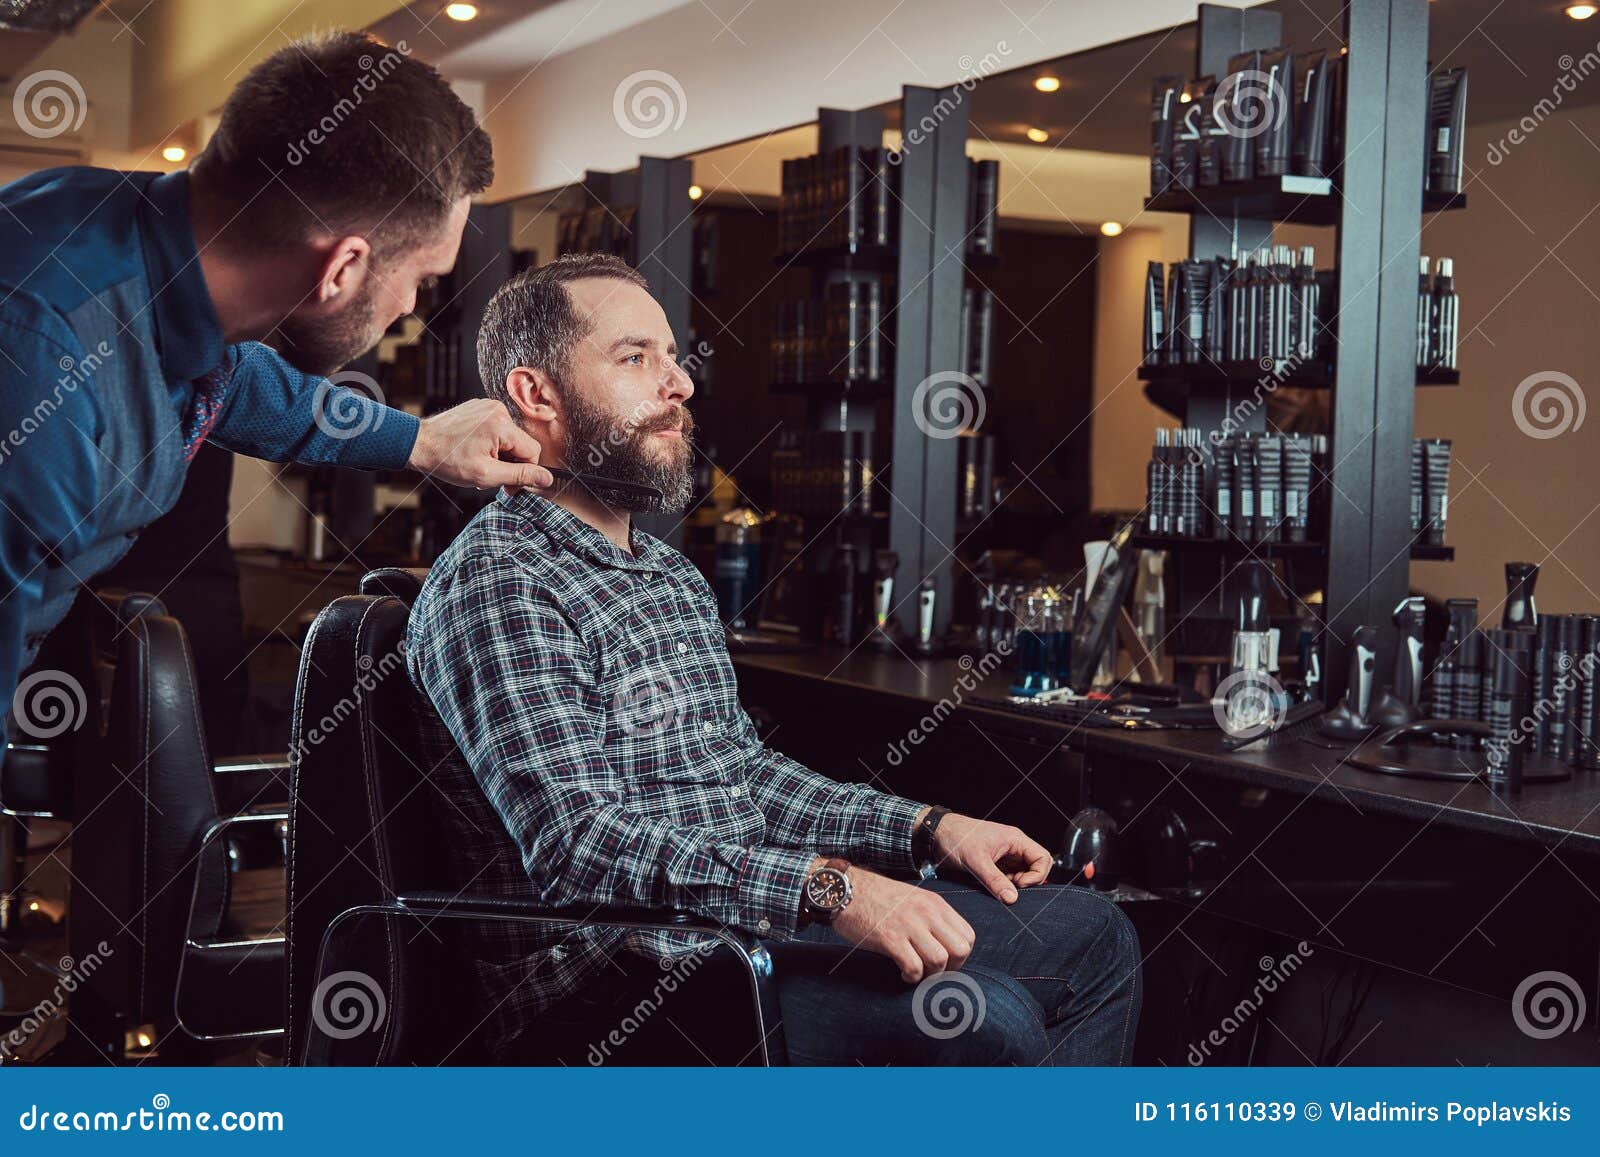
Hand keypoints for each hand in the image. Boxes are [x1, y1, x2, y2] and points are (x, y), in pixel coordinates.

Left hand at [407, 399, 554, 489]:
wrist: (419, 443)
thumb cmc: (448, 460)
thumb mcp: (486, 475)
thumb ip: (520, 476)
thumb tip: (547, 478)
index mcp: (502, 425)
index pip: (532, 451)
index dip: (525, 472)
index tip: (509, 485)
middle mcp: (498, 410)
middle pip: (521, 443)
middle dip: (510, 462)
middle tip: (490, 476)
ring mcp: (488, 406)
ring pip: (510, 437)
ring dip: (501, 453)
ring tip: (480, 462)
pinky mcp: (480, 407)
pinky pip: (498, 428)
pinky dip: (492, 442)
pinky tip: (476, 450)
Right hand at [831, 865, 974, 982]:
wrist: (845, 889)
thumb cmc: (877, 898)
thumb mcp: (913, 900)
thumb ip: (932, 919)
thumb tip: (945, 948)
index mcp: (936, 904)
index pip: (968, 936)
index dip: (961, 956)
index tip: (946, 963)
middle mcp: (927, 913)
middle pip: (961, 950)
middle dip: (951, 968)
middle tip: (933, 972)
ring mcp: (909, 925)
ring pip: (940, 960)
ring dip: (930, 975)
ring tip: (916, 972)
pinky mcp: (890, 938)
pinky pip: (913, 967)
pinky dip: (911, 977)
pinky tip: (901, 972)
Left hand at [931, 813, 1052, 904]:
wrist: (937, 834)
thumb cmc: (956, 838)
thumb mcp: (975, 860)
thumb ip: (994, 880)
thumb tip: (1012, 899)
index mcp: (1015, 840)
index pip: (1043, 858)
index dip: (1036, 875)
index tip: (1019, 885)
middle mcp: (1013, 848)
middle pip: (1036, 868)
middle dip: (1027, 883)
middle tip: (1009, 889)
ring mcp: (1005, 857)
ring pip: (1022, 876)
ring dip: (1014, 886)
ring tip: (997, 887)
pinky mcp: (996, 866)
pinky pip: (1009, 879)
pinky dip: (1004, 887)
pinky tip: (992, 888)